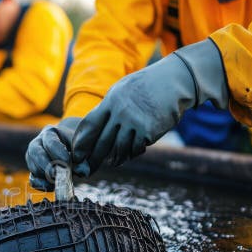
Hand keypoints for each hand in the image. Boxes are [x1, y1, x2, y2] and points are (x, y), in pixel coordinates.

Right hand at [25, 117, 81, 190]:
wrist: (70, 150)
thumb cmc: (76, 147)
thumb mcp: (81, 148)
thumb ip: (82, 157)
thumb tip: (82, 172)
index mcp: (50, 133)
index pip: (50, 142)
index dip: (58, 153)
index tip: (67, 163)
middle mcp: (37, 143)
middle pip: (36, 153)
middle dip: (47, 166)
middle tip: (57, 175)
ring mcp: (32, 157)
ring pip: (34, 168)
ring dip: (46, 176)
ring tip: (60, 180)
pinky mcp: (33, 171)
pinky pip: (33, 180)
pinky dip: (42, 185)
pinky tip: (53, 186)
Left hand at [71, 39, 228, 175]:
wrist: (174, 83)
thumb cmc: (146, 86)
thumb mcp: (122, 90)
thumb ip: (108, 108)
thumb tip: (94, 129)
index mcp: (111, 101)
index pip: (89, 125)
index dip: (81, 142)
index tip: (77, 155)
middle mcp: (120, 113)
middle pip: (102, 142)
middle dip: (93, 158)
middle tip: (87, 169)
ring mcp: (135, 123)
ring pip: (119, 149)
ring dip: (114, 158)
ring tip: (111, 162)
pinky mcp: (148, 132)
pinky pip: (135, 149)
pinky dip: (131, 153)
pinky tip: (130, 153)